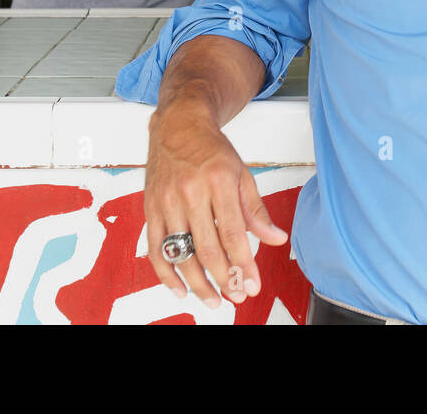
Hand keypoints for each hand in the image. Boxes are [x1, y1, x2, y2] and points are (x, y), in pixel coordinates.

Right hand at [144, 101, 287, 308]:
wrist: (177, 125)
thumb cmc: (211, 149)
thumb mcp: (242, 173)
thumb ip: (256, 210)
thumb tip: (276, 239)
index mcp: (219, 181)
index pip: (234, 233)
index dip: (244, 264)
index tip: (253, 284)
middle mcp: (191, 191)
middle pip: (207, 248)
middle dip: (224, 279)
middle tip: (236, 296)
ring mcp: (167, 201)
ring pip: (182, 253)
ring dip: (198, 283)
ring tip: (214, 300)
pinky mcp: (151, 208)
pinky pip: (156, 249)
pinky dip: (167, 274)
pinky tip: (180, 289)